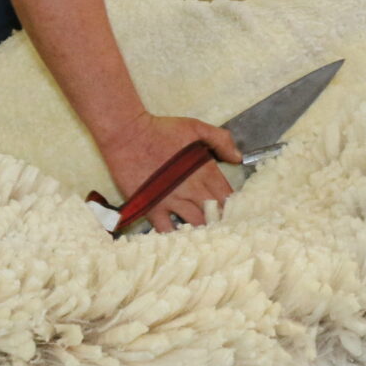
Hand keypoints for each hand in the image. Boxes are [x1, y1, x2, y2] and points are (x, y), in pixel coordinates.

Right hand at [95, 112, 240, 232]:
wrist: (128, 134)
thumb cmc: (162, 130)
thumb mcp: (196, 127)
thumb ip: (221, 140)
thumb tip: (238, 158)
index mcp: (205, 171)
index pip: (227, 197)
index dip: (233, 206)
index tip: (234, 212)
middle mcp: (192, 189)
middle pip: (214, 214)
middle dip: (220, 221)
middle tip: (223, 227)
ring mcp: (171, 200)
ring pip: (195, 224)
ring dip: (202, 229)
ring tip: (207, 236)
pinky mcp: (152, 207)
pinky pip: (166, 229)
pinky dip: (175, 235)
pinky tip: (180, 237)